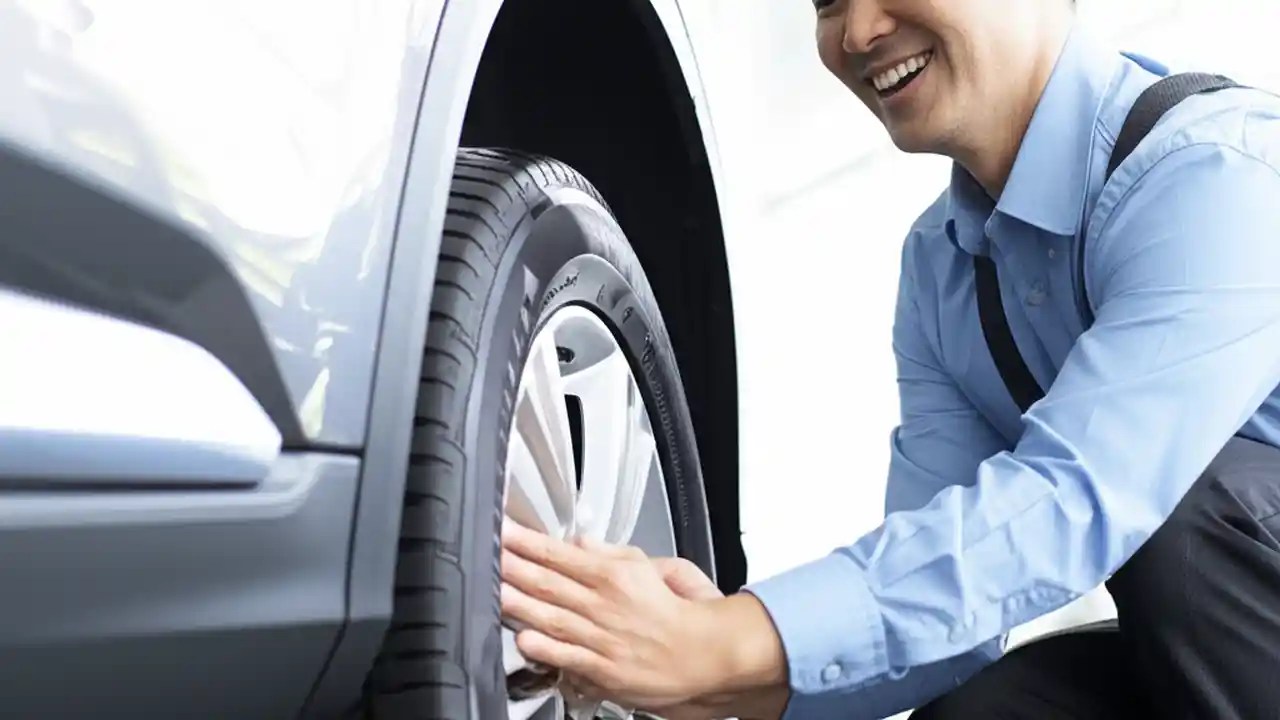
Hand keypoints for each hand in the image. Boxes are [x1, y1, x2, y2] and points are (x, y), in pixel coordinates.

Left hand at [500, 521, 788, 716]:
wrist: (702, 653)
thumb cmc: (674, 613)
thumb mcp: (647, 567)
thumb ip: (610, 554)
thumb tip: (581, 542)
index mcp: (612, 575)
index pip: (559, 553)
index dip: (526, 541)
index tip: (502, 528)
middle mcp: (602, 603)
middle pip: (548, 581)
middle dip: (513, 566)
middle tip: (485, 552)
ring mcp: (600, 636)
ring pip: (552, 615)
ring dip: (519, 602)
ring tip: (492, 590)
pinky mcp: (601, 667)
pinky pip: (568, 655)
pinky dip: (546, 647)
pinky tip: (524, 639)